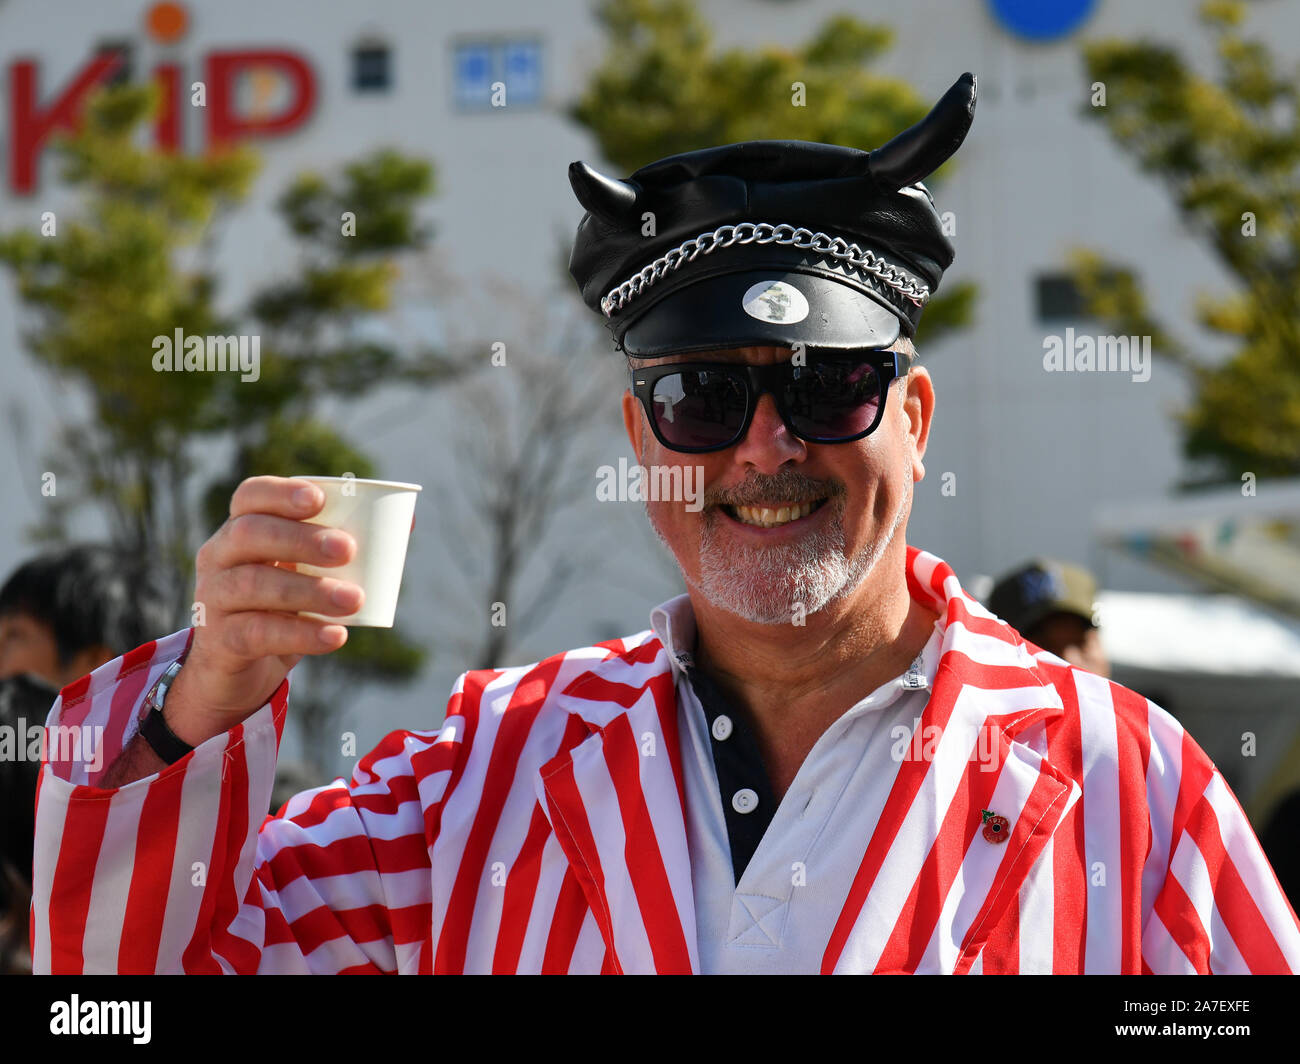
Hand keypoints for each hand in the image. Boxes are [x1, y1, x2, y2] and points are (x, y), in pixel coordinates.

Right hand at [162, 476, 362, 745]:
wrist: (239, 672)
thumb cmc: (282, 608)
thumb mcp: (306, 575)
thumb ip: (346, 548)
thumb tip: (407, 522)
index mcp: (242, 531)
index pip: (251, 497)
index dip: (281, 493)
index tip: (320, 499)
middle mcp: (220, 557)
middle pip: (250, 534)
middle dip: (301, 539)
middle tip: (349, 549)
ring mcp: (214, 599)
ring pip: (254, 585)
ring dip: (310, 590)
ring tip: (353, 599)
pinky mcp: (221, 642)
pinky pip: (257, 633)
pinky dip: (301, 634)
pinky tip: (336, 636)